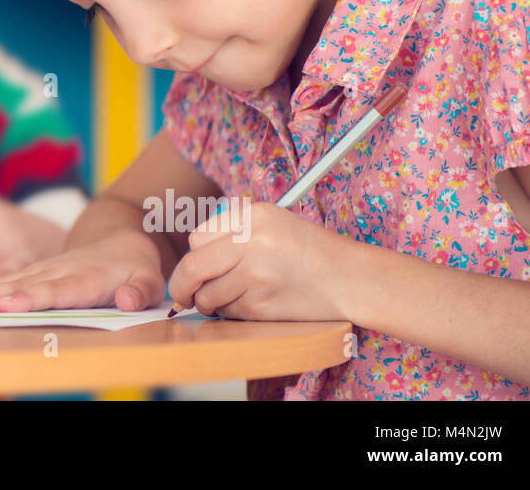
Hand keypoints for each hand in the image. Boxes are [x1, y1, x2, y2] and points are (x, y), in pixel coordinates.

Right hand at [0, 227, 165, 312]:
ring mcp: (34, 271)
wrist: (118, 235)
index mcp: (82, 275)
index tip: (8, 304)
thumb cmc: (133, 263)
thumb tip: (127, 299)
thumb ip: (140, 289)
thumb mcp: (148, 276)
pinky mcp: (22, 274)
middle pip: (12, 285)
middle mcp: (51, 271)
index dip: (32, 296)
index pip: (55, 289)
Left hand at [166, 201, 353, 320]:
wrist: (349, 278)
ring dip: (207, 302)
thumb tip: (192, 250)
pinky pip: (228, 312)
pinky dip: (229, 312)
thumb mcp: (272, 220)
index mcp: (251, 217)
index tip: (194, 267)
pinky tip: (247, 303)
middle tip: (182, 295)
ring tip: (223, 298)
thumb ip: (232, 229)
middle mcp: (251, 243)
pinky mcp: (262, 306)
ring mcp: (256, 276)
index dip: (192, 256)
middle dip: (181, 286)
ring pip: (207, 296)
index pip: (197, 238)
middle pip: (192, 268)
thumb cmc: (309, 249)